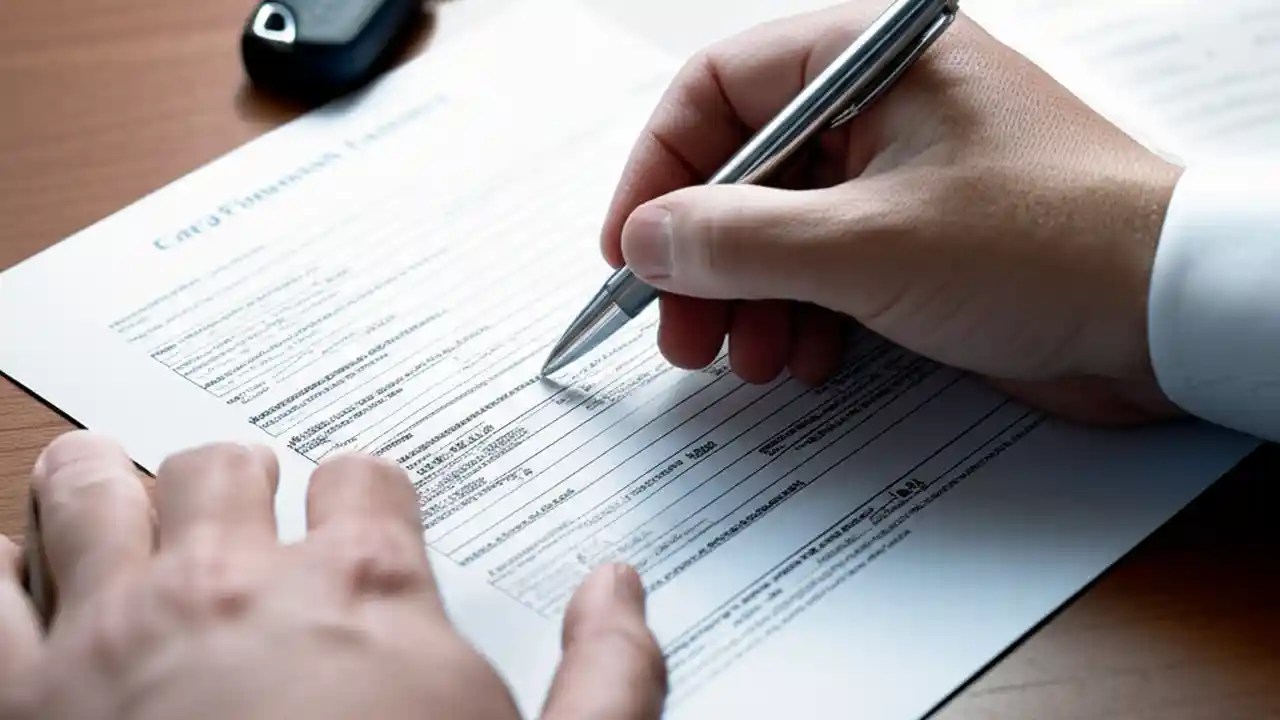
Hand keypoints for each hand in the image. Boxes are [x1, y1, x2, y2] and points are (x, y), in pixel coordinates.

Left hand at [0, 431, 665, 719]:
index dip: (360, 491)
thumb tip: (618, 588)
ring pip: (93, 488)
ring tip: (109, 489)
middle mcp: (235, 588)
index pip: (360, 477)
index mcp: (363, 594)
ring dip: (102, 483)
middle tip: (231, 505)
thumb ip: (606, 673)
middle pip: (221, 462)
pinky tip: (17, 573)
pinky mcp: (21, 700)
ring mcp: (117, 634)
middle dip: (231, 478)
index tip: (352, 513)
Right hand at [601, 1, 1183, 423]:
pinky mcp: (919, 239)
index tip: (630, 247)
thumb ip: (737, 240)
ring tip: (746, 359)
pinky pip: (828, 268)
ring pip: (780, 230)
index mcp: (867, 59)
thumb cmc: (1044, 244)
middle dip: (704, 259)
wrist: (1166, 314)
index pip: (719, 90)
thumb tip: (645, 241)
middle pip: (742, 171)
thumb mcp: (864, 243)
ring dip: (750, 300)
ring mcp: (899, 175)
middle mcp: (878, 106)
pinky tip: (805, 359)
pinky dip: (802, 315)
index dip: (660, 171)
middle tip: (681, 331)